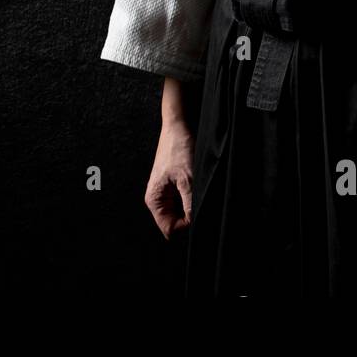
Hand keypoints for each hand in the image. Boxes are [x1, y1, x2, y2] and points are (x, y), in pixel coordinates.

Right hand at [145, 78, 194, 239]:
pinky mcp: (176, 187)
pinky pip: (187, 202)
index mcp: (154, 200)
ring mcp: (167, 193)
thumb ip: (191, 206)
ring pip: (183, 213)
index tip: (199, 214)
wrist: (179, 126)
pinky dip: (195, 199)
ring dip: (194, 207)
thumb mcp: (189, 179)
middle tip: (202, 202)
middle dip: (191, 217)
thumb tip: (196, 225)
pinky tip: (199, 187)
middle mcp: (158, 199)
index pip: (170, 230)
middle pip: (176, 223)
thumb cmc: (179, 148)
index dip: (186, 227)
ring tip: (200, 191)